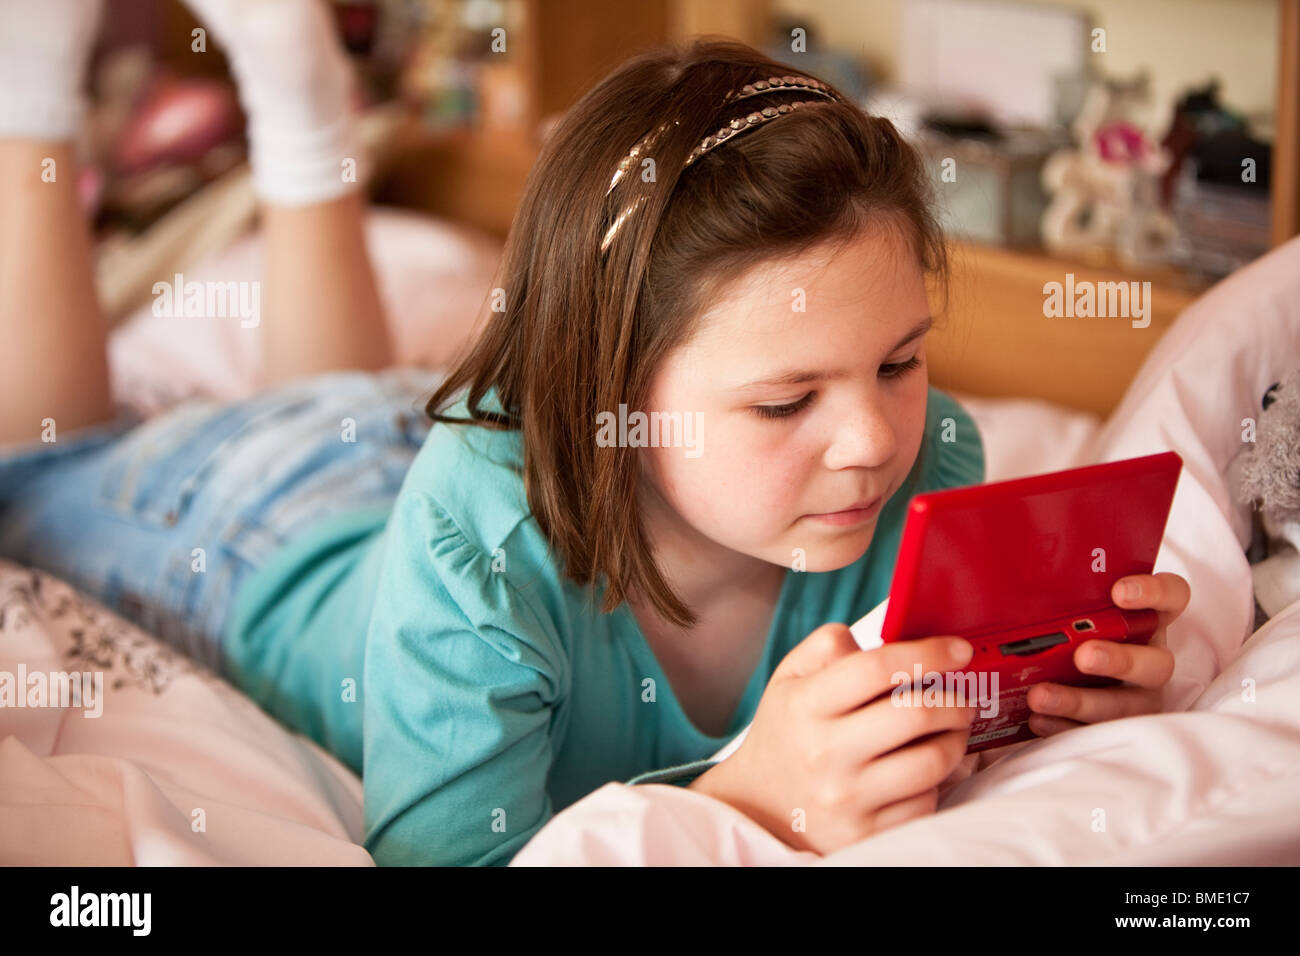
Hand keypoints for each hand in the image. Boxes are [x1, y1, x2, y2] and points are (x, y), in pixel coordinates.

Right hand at [706, 624, 976, 855]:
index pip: (877, 668)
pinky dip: (934, 783)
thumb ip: (830, 645)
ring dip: (955, 741)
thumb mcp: (790, 678)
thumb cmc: (787, 731)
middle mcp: (824, 753)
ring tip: (950, 731)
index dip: (929, 653)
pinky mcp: (866, 835)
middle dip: (954, 700)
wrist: (760, 805)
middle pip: (916, 715)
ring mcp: (846, 799)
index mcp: (805, 705)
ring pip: (932, 762)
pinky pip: (926, 803)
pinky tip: (921, 771)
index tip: (959, 650)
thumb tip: (888, 641)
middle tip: (960, 697)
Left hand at [1025, 572, 1188, 736]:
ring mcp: (1139, 696)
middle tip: (1083, 655)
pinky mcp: (1117, 725)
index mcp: (1148, 617)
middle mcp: (1151, 657)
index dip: (1154, 593)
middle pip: (1156, 663)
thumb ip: (1062, 591)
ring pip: (1125, 705)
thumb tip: (1013, 565)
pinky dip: (1064, 726)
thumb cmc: (1070, 624)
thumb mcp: (1071, 605)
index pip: (1172, 597)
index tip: (1119, 592)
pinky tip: (1037, 719)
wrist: (1060, 667)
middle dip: (1120, 660)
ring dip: (1082, 701)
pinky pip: (1096, 731)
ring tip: (1040, 696)